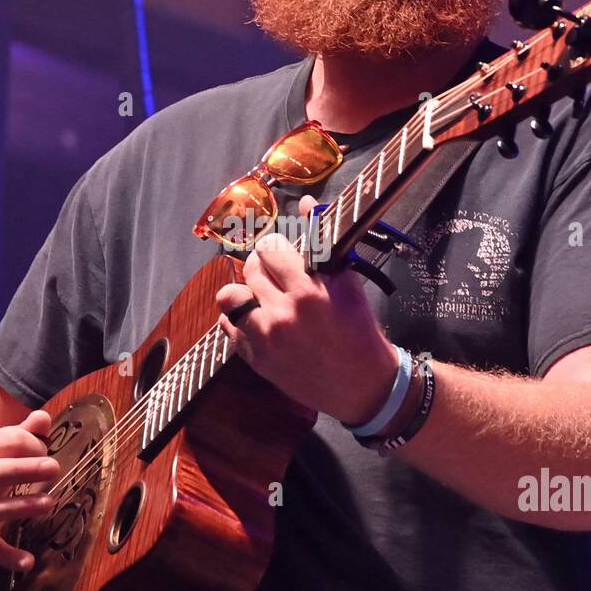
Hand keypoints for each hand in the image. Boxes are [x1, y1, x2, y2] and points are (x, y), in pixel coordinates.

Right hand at [0, 410, 60, 569]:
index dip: (29, 445)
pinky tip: (27, 561)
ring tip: (48, 503)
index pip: (1, 442)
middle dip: (23, 469)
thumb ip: (16, 436)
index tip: (45, 454)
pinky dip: (6, 556)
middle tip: (53, 468)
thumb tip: (44, 418)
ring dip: (19, 506)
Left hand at [215, 194, 398, 424]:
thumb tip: (307, 202)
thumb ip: (323, 243)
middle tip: (277, 274)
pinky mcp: (256, 360)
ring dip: (246, 290)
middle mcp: (282, 314)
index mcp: (308, 292)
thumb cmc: (360, 332)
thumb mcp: (349, 285)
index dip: (277, 246)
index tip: (285, 253)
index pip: (271, 247)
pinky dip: (239, 317)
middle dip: (263, 265)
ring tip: (263, 295)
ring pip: (230, 295)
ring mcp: (265, 339)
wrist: (362, 388)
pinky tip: (258, 318)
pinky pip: (227, 325)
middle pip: (250, 267)